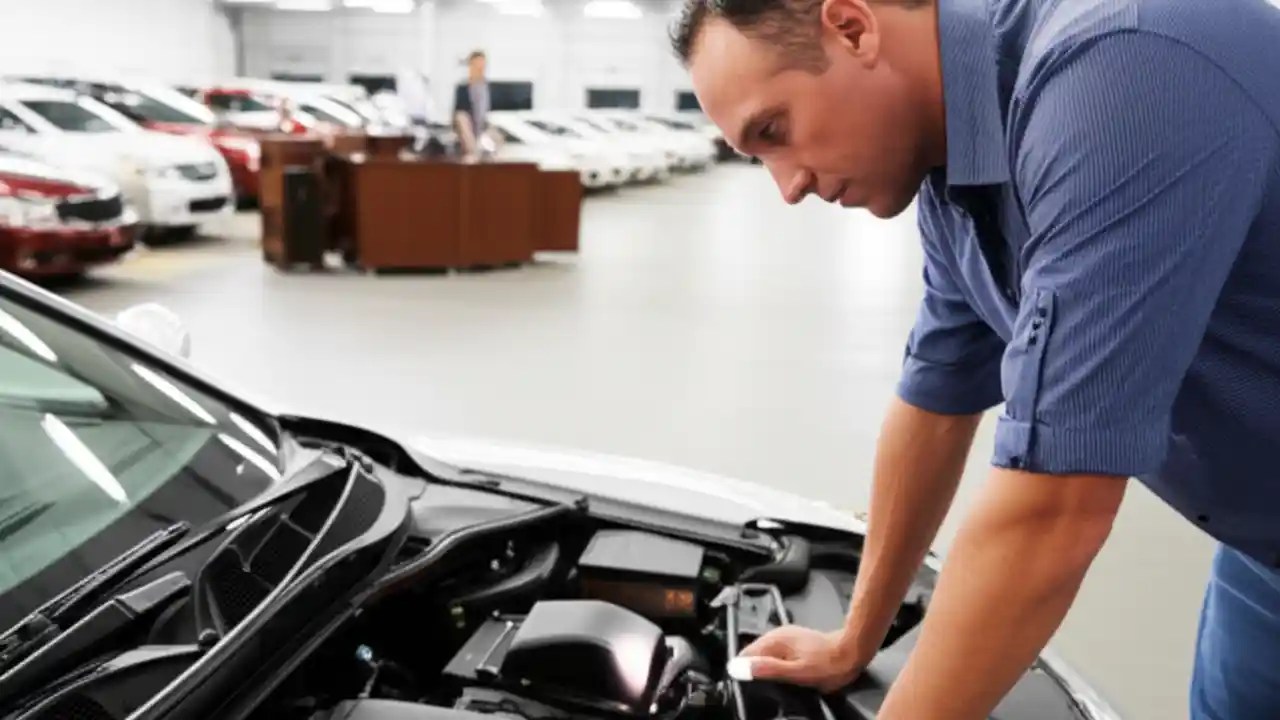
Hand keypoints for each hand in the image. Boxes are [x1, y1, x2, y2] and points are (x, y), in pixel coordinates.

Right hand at [737, 626, 869, 692]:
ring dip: (768, 668)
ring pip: (765, 655)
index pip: (744, 654)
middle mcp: (777, 635)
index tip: (753, 684)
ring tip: (783, 679)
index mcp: (774, 640)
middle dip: (757, 670)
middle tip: (773, 683)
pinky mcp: (794, 642)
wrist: (852, 652)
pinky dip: (778, 665)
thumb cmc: (829, 664)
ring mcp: (786, 637)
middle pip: (753, 655)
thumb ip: (768, 669)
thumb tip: (739, 667)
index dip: (745, 670)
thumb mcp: (797, 672)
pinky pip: (777, 655)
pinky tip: (789, 674)